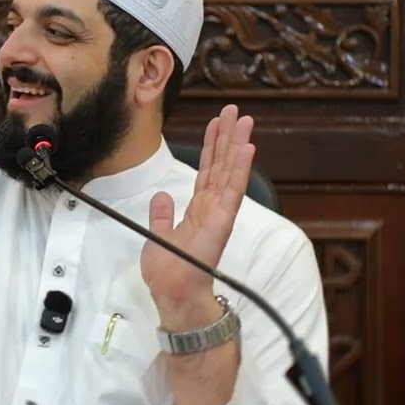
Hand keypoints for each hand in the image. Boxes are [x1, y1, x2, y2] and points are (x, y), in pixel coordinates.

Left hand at [142, 105, 254, 323]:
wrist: (173, 293)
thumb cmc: (168, 271)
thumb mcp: (157, 236)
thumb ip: (162, 215)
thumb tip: (162, 196)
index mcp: (199, 210)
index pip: (207, 170)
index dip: (212, 146)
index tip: (217, 123)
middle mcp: (212, 208)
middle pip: (222, 165)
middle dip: (228, 137)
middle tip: (235, 111)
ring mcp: (220, 213)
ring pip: (230, 172)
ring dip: (238, 145)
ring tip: (245, 121)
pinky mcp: (222, 221)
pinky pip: (232, 190)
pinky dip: (240, 168)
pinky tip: (247, 148)